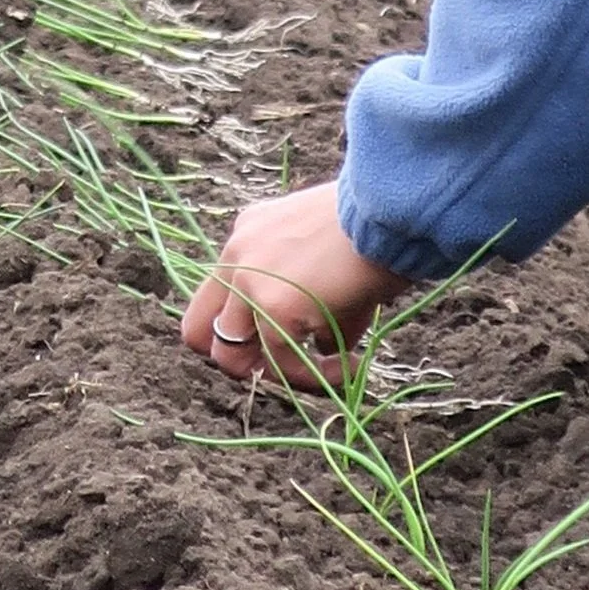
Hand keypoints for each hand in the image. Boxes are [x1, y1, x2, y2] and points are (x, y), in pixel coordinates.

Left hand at [180, 181, 409, 387]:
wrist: (390, 212)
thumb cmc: (372, 230)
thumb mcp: (323, 258)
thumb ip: (306, 299)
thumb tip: (323, 347)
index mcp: (248, 235)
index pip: (214, 300)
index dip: (241, 333)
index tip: (284, 340)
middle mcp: (236, 253)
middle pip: (198, 335)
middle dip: (244, 361)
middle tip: (294, 362)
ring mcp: (248, 280)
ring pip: (231, 359)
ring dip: (278, 375)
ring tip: (327, 369)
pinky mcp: (274, 308)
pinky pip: (283, 366)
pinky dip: (317, 377)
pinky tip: (350, 364)